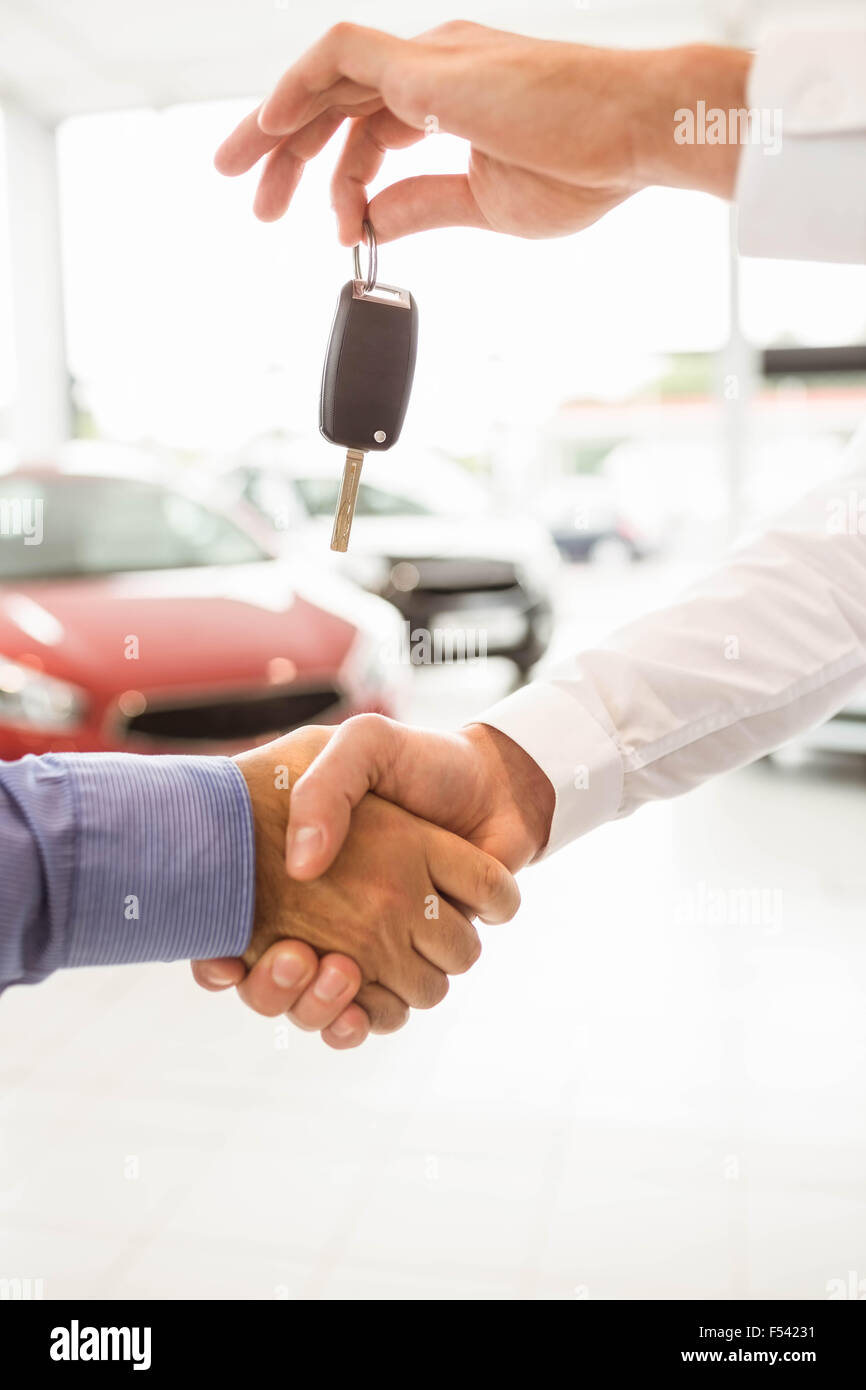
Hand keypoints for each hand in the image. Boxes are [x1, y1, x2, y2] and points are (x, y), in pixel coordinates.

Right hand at [193, 726, 519, 1041]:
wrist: (494, 786)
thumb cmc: (420, 764)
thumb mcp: (366, 747)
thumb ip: (327, 787)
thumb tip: (300, 867)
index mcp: (287, 872)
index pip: (227, 933)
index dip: (214, 961)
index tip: (224, 961)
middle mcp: (316, 917)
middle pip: (269, 990)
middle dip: (274, 989)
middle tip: (295, 955)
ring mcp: (364, 948)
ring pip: (318, 1010)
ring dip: (323, 1002)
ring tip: (342, 967)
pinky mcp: (410, 966)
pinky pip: (377, 1017)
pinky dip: (367, 1020)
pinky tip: (360, 1008)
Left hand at [214, 20, 750, 242]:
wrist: (637, 135)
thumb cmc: (587, 165)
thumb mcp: (485, 203)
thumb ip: (420, 207)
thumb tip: (367, 223)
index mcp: (451, 97)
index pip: (369, 128)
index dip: (342, 181)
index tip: (336, 231)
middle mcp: (434, 67)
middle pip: (335, 99)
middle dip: (284, 148)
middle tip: (253, 197)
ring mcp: (431, 59)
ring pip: (327, 80)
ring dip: (276, 129)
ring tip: (244, 176)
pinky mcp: (430, 64)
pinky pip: (340, 55)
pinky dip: (298, 85)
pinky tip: (269, 125)